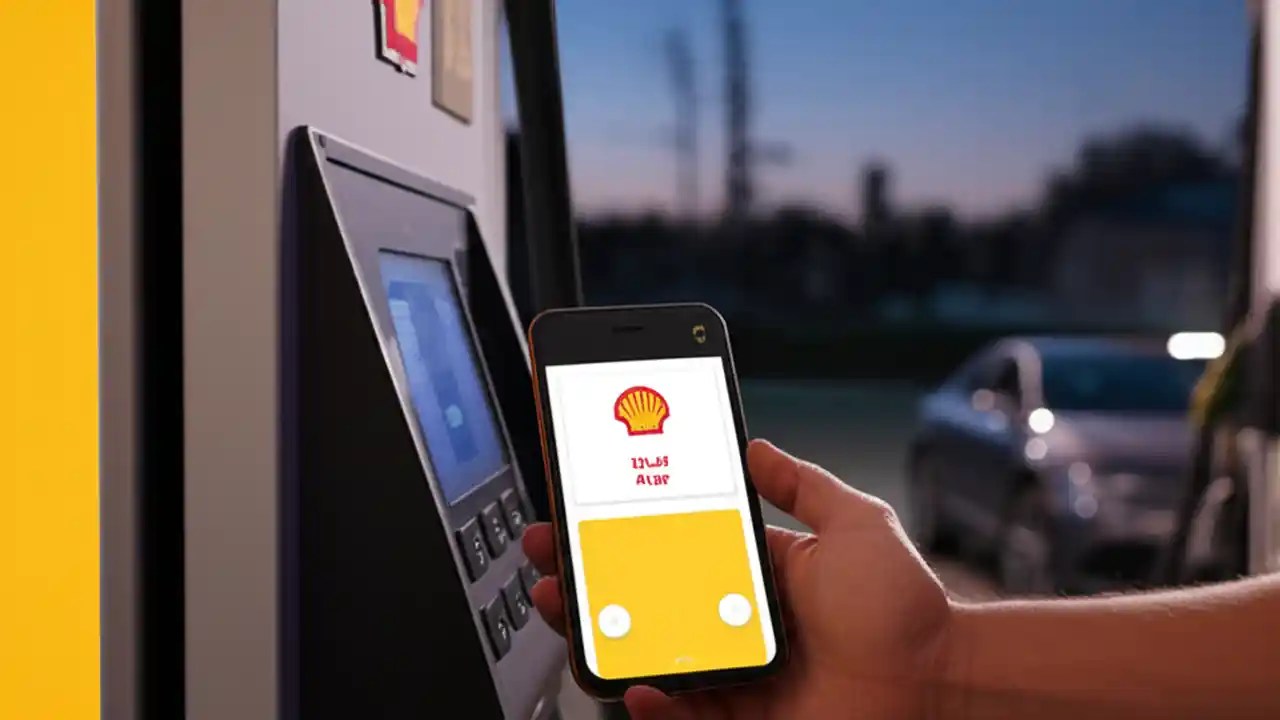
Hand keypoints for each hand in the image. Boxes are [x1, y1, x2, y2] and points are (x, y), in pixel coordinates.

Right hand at [522, 439, 954, 718]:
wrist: (943, 677)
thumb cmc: (906, 605)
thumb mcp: (854, 523)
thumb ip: (802, 485)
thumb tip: (757, 447)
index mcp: (753, 576)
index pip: (671, 549)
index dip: (623, 533)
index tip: (584, 508)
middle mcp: (734, 624)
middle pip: (644, 602)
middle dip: (588, 578)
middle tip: (550, 555)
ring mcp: (734, 675)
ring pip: (647, 655)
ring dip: (597, 632)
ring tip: (564, 605)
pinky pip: (682, 713)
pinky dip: (650, 701)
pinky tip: (633, 678)